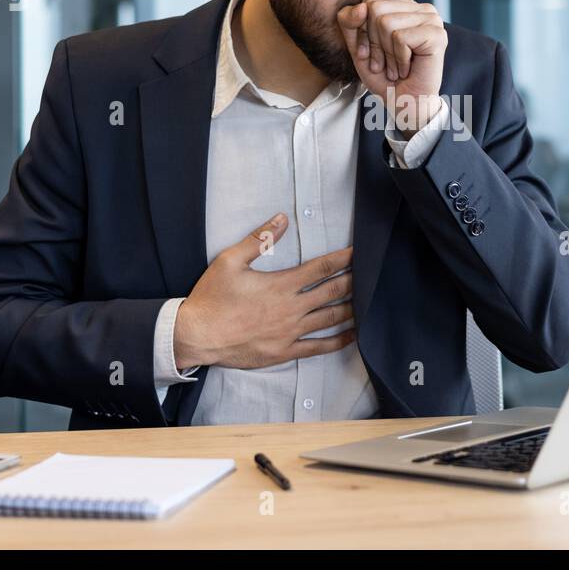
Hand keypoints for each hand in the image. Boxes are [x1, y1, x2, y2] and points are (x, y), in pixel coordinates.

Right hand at [173, 213, 355, 369]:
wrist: (197, 335)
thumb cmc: (212, 298)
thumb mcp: (229, 261)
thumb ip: (258, 239)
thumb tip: (281, 219)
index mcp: (281, 284)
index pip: (321, 267)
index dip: (343, 258)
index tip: (359, 252)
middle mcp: (291, 309)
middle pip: (333, 292)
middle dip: (355, 281)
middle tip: (372, 274)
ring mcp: (290, 332)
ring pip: (331, 319)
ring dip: (352, 308)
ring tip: (369, 300)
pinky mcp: (285, 351)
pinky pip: (319, 347)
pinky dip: (339, 340)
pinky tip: (353, 334)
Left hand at [337, 0, 446, 135]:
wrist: (405, 104)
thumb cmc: (384, 77)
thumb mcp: (358, 46)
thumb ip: (350, 22)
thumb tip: (360, 6)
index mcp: (406, 7)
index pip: (370, 3)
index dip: (363, 32)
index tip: (370, 54)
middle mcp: (422, 8)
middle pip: (376, 10)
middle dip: (374, 42)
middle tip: (384, 64)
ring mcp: (432, 20)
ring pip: (386, 22)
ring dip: (387, 53)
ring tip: (396, 68)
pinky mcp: (436, 34)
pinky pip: (400, 37)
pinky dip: (399, 59)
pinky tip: (407, 69)